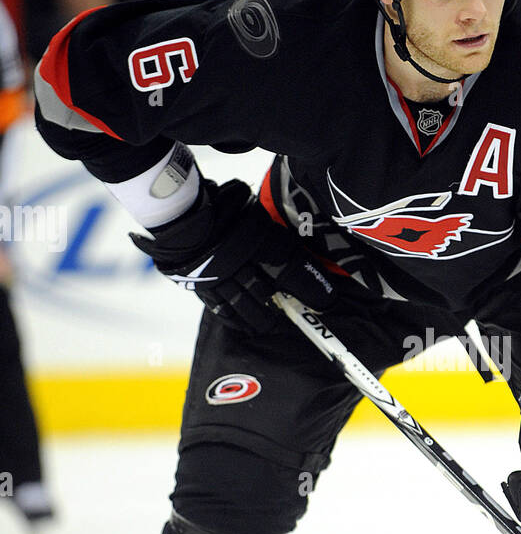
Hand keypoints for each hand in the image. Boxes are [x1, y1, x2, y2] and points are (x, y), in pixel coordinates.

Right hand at [130, 178, 335, 331]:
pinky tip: (245, 325)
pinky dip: (237, 320)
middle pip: (271, 297)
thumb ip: (276, 234)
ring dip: (264, 319)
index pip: (296, 274)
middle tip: (302, 314)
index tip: (329, 302)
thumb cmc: (222, 208)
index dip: (315, 291)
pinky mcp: (202, 288)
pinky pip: (223, 311)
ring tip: (272, 322)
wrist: (178, 214)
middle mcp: (242, 265)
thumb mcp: (257, 213)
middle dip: (289, 309)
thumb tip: (299, 249)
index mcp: (259, 243)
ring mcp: (220, 279)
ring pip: (248, 309)